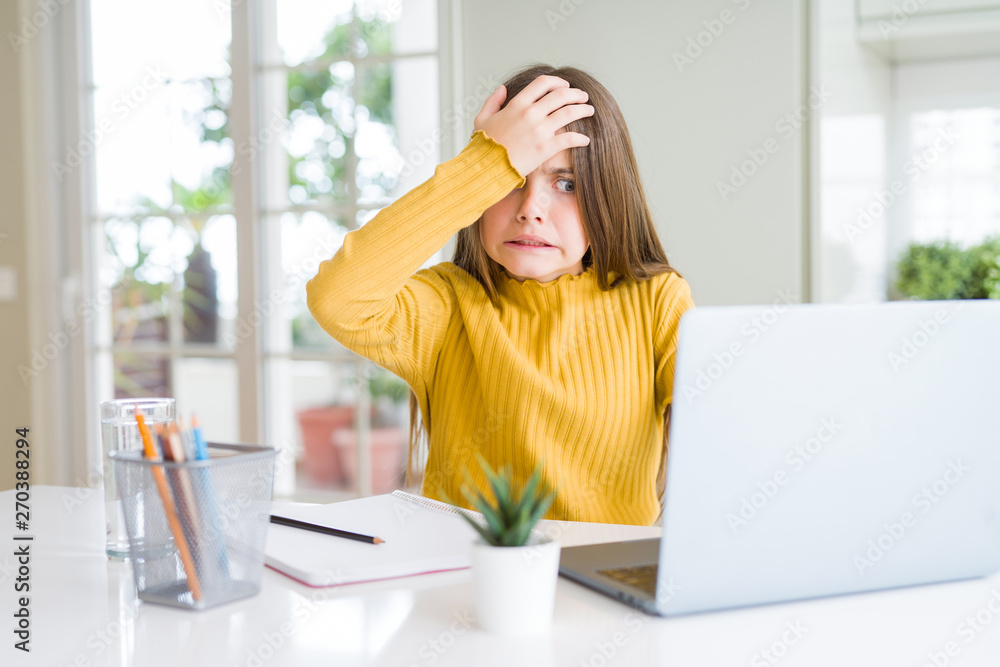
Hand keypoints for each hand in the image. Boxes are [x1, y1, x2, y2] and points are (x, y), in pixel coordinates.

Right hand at [473, 74, 593, 176]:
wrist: (487, 168)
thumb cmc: (483, 146)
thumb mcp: (482, 118)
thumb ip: (492, 101)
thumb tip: (502, 88)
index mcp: (517, 104)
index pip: (543, 83)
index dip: (558, 81)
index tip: (566, 85)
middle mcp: (531, 113)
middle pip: (561, 95)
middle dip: (576, 94)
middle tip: (584, 97)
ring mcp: (540, 130)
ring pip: (570, 113)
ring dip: (583, 110)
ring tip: (590, 111)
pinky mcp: (546, 148)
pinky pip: (570, 139)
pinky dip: (581, 138)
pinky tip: (586, 140)